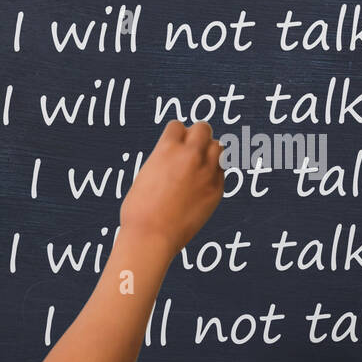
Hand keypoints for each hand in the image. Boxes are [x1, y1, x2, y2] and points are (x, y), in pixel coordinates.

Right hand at [119, 120, 224, 256]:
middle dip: (197, 136)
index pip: (178, 125)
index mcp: (167, 148)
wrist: (151, 235)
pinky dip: (214, 173)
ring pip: (219, 147)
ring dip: (210, 152)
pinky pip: (222, 171)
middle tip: (190, 151)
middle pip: (203, 129)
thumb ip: (165, 159)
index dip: (175, 135)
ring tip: (199, 166)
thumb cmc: (140, 208)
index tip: (174, 144)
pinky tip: (202, 184)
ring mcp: (206, 172)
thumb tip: (175, 156)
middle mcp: (190, 155)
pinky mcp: (217, 190)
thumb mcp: (147, 173)